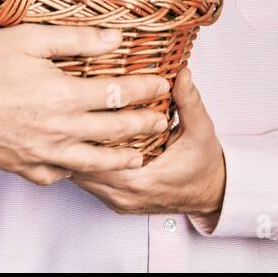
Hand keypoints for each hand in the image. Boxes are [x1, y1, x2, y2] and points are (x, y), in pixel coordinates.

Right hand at [0, 24, 170, 185]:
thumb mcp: (29, 39)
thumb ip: (76, 40)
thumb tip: (116, 38)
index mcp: (63, 95)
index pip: (118, 94)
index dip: (145, 89)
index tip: (163, 84)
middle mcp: (58, 130)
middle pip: (114, 131)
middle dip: (143, 124)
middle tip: (161, 120)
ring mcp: (42, 154)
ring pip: (94, 163)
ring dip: (122, 158)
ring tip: (139, 156)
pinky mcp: (24, 169)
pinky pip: (60, 175)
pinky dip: (79, 172)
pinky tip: (86, 166)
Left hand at [71, 67, 224, 228]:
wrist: (211, 193)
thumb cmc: (204, 163)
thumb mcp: (201, 129)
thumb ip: (189, 101)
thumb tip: (182, 74)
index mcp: (142, 180)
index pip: (98, 160)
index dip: (85, 135)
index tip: (78, 110)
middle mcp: (126, 195)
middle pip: (82, 170)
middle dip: (74, 141)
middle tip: (67, 112)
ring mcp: (119, 201)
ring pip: (82, 179)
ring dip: (76, 153)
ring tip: (71, 124)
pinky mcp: (117, 202)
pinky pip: (91, 184)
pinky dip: (85, 164)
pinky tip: (83, 143)